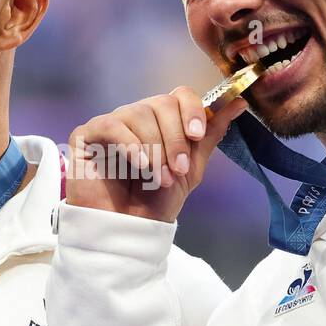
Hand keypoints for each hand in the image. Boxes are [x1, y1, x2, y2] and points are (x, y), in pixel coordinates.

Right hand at [66, 87, 246, 221]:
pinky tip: (139, 164)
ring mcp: (111, 124)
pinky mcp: (86, 134)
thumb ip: (210, 135)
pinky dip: (130, 144)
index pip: (179, 95)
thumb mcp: (190, 168)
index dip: (191, 110)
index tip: (197, 136)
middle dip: (175, 138)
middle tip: (177, 169)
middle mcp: (136, 117)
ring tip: (158, 178)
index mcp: (162, 122)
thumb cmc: (155, 202)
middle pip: (161, 103)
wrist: (127, 230)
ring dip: (156, 148)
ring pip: (139, 114)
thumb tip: (238, 103)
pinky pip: (111, 125)